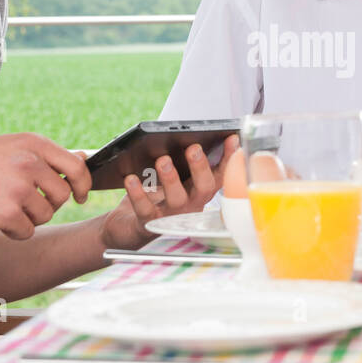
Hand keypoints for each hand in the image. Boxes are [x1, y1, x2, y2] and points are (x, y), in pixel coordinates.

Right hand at [0, 133, 89, 240]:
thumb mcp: (11, 148)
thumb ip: (46, 156)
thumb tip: (84, 159)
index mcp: (33, 143)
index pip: (76, 166)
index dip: (82, 184)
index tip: (79, 195)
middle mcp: (29, 162)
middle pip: (61, 195)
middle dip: (48, 205)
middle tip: (25, 204)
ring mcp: (18, 187)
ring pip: (45, 215)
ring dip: (29, 218)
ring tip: (5, 207)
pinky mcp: (6, 212)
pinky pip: (27, 231)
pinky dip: (15, 231)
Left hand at [100, 135, 240, 250]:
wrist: (130, 226)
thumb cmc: (155, 197)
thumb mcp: (174, 177)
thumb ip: (183, 160)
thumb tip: (191, 136)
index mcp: (198, 191)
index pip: (219, 175)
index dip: (228, 159)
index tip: (231, 139)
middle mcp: (190, 205)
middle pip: (204, 188)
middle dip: (200, 167)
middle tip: (194, 148)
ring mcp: (171, 215)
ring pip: (177, 199)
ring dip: (171, 178)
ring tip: (163, 160)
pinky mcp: (148, 222)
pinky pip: (145, 209)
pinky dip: (138, 193)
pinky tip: (132, 178)